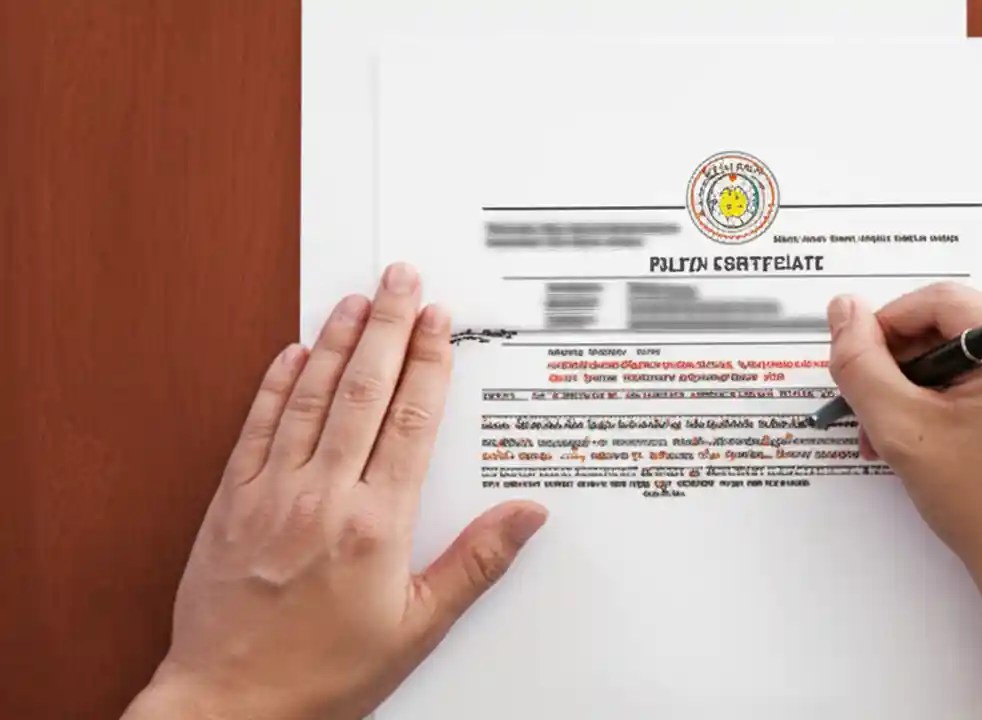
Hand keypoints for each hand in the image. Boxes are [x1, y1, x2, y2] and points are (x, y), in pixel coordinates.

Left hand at [124, 263, 546, 719]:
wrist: (230, 706)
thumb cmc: (323, 674)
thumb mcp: (417, 628)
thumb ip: (475, 564)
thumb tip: (525, 517)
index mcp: (375, 525)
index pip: (410, 421)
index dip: (428, 362)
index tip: (438, 321)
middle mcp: (322, 496)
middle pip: (362, 390)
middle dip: (386, 326)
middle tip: (400, 279)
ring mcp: (271, 493)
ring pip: (308, 397)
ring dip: (334, 341)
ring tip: (355, 300)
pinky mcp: (230, 501)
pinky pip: (256, 426)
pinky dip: (275, 385)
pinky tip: (290, 354)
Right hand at [828, 282, 981, 719]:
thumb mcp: (903, 428)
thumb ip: (862, 364)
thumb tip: (844, 313)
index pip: (939, 300)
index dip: (884, 326)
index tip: (855, 359)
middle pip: (948, 324)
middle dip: (898, 365)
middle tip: (869, 407)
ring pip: (958, 351)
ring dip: (914, 386)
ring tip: (890, 431)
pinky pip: (980, 372)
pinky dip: (942, 397)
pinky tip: (920, 434)